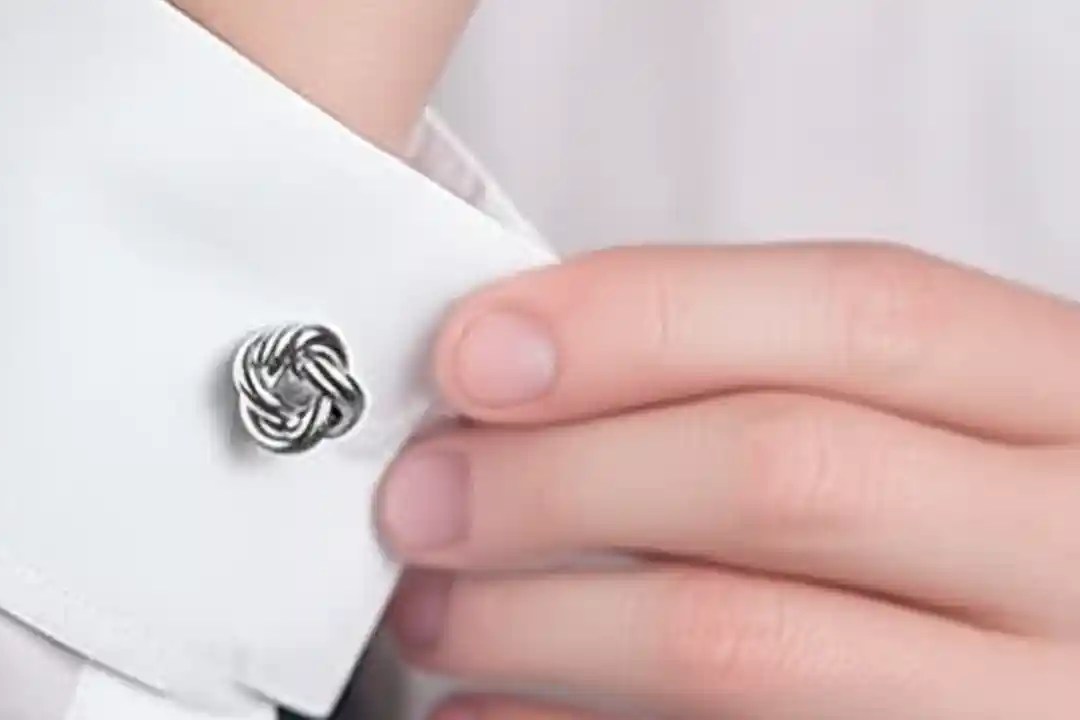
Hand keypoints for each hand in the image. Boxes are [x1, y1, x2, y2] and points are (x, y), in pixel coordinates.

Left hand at [377, 243, 1079, 718]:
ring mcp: (1021, 698)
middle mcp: (1067, 546)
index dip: (641, 319)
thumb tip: (520, 366)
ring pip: (740, 641)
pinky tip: (492, 713)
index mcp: (1059, 402)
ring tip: (440, 611)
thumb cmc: (961, 524)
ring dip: (539, 621)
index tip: (476, 350)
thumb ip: (766, 374)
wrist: (1063, 651)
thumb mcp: (931, 421)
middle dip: (560, 478)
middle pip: (781, 471)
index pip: (858, 315)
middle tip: (423, 498)